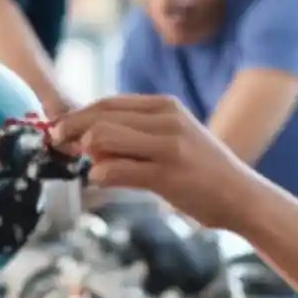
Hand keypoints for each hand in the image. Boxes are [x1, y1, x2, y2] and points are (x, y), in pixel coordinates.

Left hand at [52, 95, 264, 228]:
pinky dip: (101, 175)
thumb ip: (135, 132)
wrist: (240, 194)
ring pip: (105, 138)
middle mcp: (166, 119)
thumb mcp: (172, 137)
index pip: (108, 102)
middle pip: (101, 116)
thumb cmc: (201, 169)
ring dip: (87, 154)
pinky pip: (118, 170)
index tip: (57, 129)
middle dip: (70, 130)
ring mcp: (168, 146)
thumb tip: (89, 139)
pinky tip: (102, 180)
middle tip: (56, 146)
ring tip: (91, 167)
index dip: (76, 115)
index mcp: (165, 106)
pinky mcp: (168, 175)